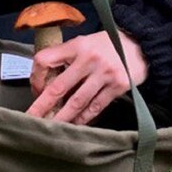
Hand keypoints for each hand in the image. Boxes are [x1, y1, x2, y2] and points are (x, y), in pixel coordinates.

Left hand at [26, 30, 147, 125]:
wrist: (140, 45)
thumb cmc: (107, 45)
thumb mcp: (84, 43)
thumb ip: (67, 58)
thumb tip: (46, 83)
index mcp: (76, 46)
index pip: (46, 60)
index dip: (37, 77)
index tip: (36, 90)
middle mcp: (89, 59)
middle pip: (58, 87)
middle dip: (42, 106)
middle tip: (31, 119)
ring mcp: (104, 73)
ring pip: (77, 101)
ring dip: (63, 117)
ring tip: (52, 127)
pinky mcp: (118, 86)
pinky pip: (96, 106)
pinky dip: (84, 117)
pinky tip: (76, 124)